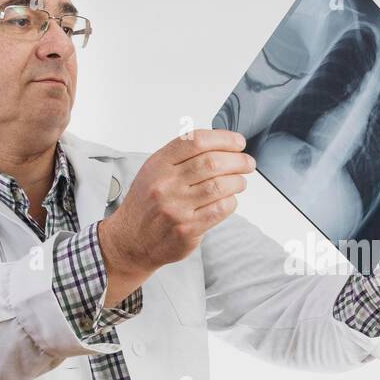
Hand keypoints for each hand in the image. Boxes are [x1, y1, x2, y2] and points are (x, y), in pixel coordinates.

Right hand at [97, 129, 254, 302]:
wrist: (131, 240)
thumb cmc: (147, 203)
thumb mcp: (154, 170)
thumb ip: (182, 156)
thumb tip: (221, 143)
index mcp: (159, 164)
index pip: (196, 141)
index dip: (224, 139)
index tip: (238, 142)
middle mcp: (166, 184)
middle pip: (212, 163)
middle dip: (238, 160)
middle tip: (248, 163)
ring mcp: (176, 208)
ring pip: (220, 186)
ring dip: (238, 181)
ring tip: (240, 182)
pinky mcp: (187, 229)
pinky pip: (220, 209)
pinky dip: (231, 201)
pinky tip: (229, 199)